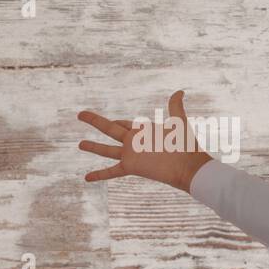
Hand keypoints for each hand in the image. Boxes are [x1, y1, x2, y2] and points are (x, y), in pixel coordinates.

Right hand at [77, 90, 210, 191]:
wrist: (188, 166)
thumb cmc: (185, 145)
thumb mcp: (178, 122)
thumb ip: (175, 106)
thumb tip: (181, 91)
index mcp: (144, 131)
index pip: (125, 124)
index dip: (117, 121)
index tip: (111, 121)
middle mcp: (135, 142)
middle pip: (110, 130)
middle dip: (95, 121)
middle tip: (80, 115)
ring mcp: (132, 155)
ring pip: (107, 150)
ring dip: (93, 147)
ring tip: (79, 144)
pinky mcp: (131, 167)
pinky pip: (111, 171)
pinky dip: (99, 175)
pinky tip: (86, 178)